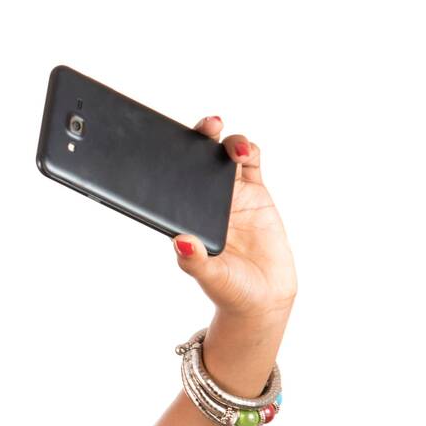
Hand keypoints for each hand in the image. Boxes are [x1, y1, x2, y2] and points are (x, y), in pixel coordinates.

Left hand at [171, 116, 297, 320]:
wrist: (264, 297)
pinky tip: (243, 151)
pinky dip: (247, 150)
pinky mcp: (255, 193)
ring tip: (230, 146)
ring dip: (225, 141)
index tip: (161, 144)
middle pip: (196, 157)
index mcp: (184, 215)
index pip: (169, 180)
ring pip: (223, 154)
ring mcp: (230, 194)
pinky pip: (250, 162)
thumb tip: (179, 241)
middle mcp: (203, 200)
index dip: (165, 159)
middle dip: (198, 137)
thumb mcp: (209, 277)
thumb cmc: (230, 289)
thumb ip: (194, 261)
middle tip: (205, 128)